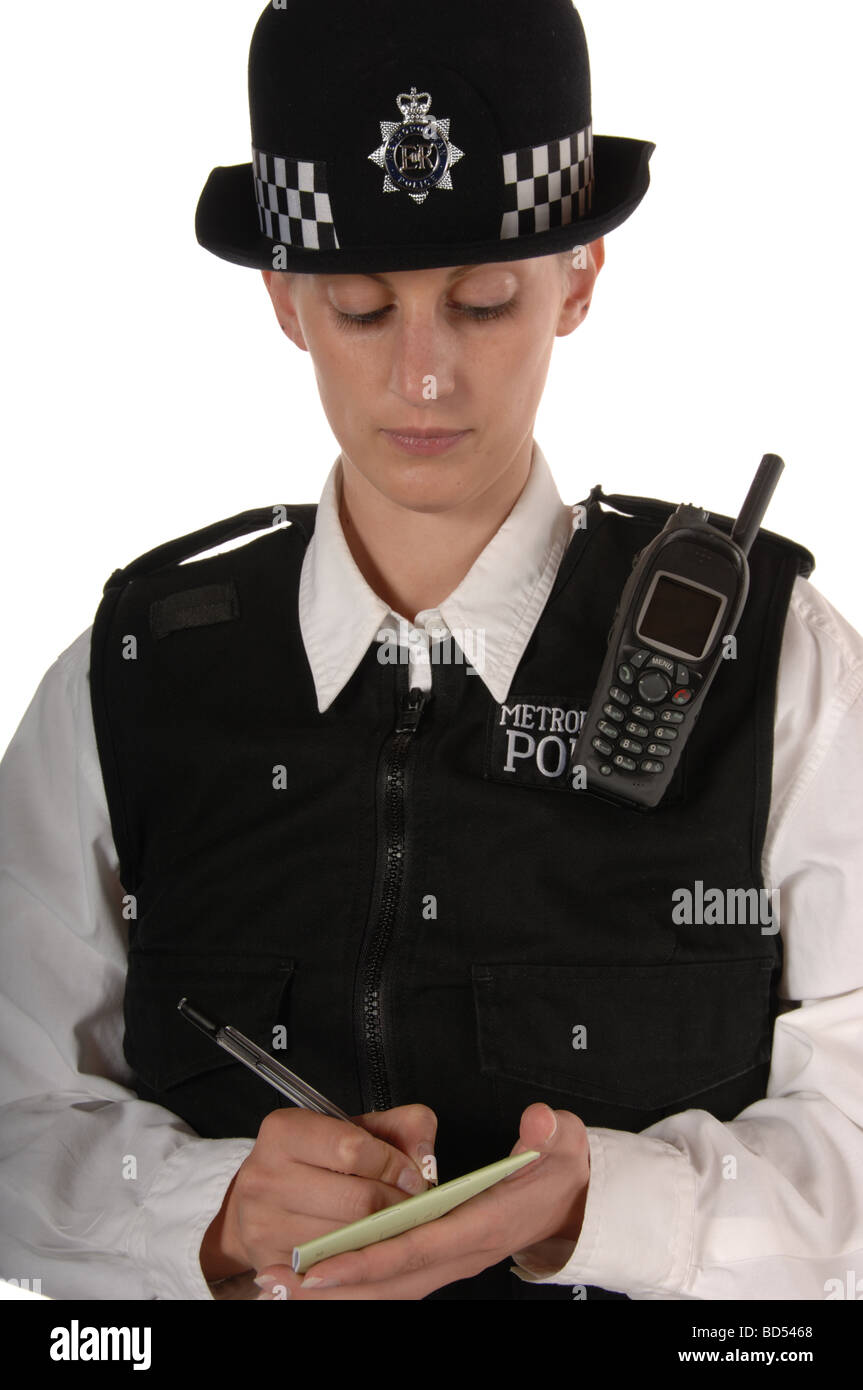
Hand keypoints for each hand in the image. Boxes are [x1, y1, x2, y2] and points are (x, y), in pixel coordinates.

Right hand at [199, 1103, 436, 1284]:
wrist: (265, 1194)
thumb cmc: (318, 1157)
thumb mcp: (358, 1127)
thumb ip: (404, 1128)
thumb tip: (425, 1160)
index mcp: (284, 1131)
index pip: (353, 1149)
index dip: (394, 1165)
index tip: (411, 1176)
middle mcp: (264, 1176)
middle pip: (356, 1201)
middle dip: (395, 1206)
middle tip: (408, 1206)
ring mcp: (263, 1223)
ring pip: (348, 1240)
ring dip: (381, 1236)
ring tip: (387, 1224)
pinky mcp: (270, 1261)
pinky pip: (332, 1269)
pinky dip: (358, 1260)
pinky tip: (366, 1247)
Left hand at [254, 1102, 589, 1299]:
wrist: (570, 1203)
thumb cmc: (556, 1173)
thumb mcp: (563, 1144)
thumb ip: (549, 1134)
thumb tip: (537, 1124)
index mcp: (485, 1223)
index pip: (420, 1246)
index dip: (371, 1258)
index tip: (325, 1264)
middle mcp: (463, 1252)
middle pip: (391, 1279)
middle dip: (335, 1284)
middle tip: (280, 1279)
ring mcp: (449, 1262)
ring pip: (385, 1288)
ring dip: (333, 1291)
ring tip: (279, 1283)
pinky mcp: (437, 1262)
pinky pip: (389, 1283)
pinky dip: (350, 1287)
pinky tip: (309, 1282)